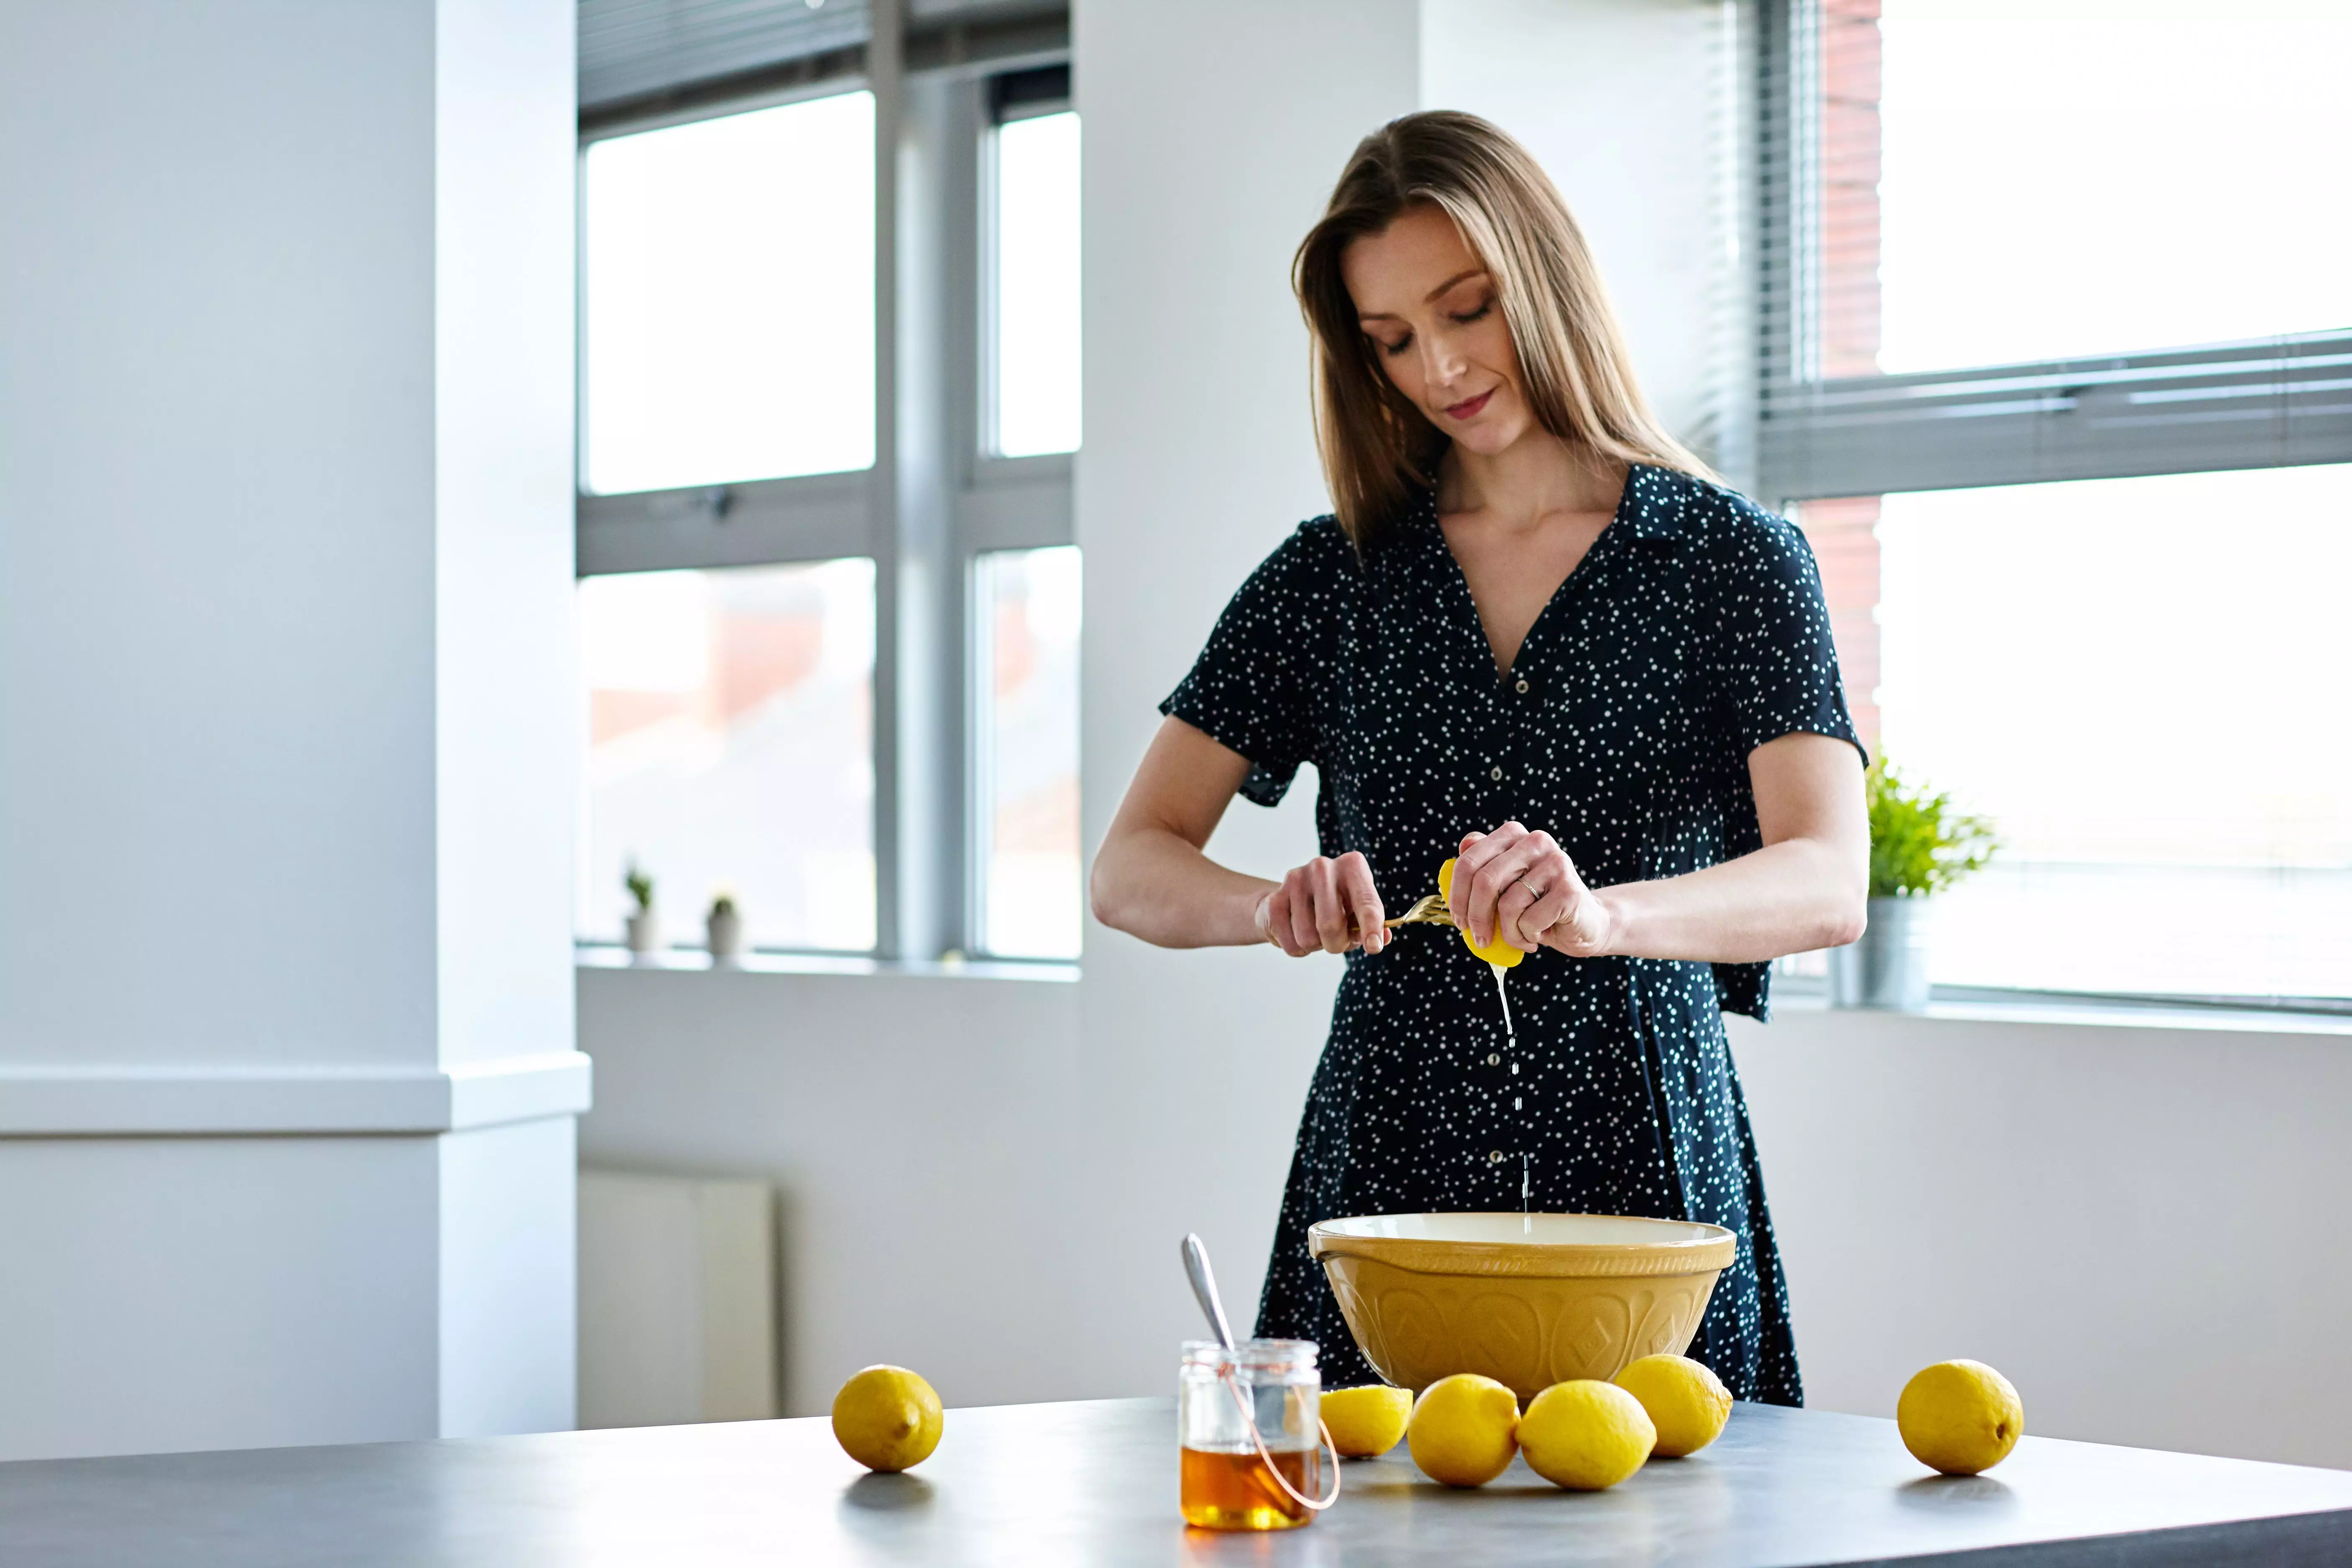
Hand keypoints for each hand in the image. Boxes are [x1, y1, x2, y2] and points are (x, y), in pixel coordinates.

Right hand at [1255, 851, 1386, 956]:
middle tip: (1335, 941)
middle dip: (1336, 945)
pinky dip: (1297, 948)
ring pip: (1308, 938)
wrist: (1295, 900)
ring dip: (1315, 947)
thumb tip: (1382, 938)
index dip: (1371, 927)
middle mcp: (1323, 867)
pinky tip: (1297, 932)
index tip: (1374, 947)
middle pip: (1330, 925)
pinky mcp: (1274, 897)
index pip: (1365, 901)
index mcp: (1352, 866)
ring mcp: (1295, 879)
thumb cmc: (1337, 907)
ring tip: (1315, 932)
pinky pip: (1290, 942)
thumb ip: (1373, 925)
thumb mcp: (1359, 914)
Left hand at [1448, 822, 1613, 956]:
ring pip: (1507, 905)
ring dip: (1508, 933)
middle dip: (1476, 917)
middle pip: (1484, 881)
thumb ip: (1483, 867)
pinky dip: (1527, 937)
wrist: (1586, 924)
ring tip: (1521, 937)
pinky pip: (1529, 920)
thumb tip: (1462, 847)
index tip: (1459, 921)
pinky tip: (1539, 936)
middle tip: (1479, 939)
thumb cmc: (1538, 907)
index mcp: (1514, 835)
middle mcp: (1535, 841)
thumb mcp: (1505, 888)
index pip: (1468, 861)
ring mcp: (1555, 862)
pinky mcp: (1569, 888)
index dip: (1456, 896)